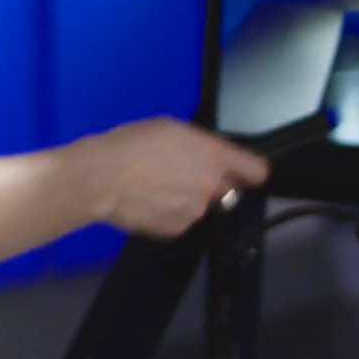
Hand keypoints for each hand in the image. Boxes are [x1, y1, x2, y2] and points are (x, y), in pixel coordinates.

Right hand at [64, 117, 269, 239]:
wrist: (102, 177)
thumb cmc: (132, 144)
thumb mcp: (170, 129)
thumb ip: (199, 146)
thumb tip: (206, 158)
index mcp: (214, 156)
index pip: (256, 170)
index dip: (252, 170)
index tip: (247, 172)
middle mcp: (212, 186)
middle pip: (228, 189)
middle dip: (213, 183)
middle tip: (183, 174)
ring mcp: (196, 211)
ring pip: (202, 205)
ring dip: (188, 198)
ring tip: (156, 187)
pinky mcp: (177, 229)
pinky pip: (181, 220)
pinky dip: (170, 213)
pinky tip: (149, 202)